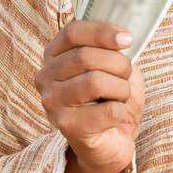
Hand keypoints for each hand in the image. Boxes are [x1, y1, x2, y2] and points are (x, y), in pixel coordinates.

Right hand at [35, 20, 144, 172]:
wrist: (112, 140)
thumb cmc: (110, 97)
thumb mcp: (111, 65)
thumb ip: (109, 47)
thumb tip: (122, 36)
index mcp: (53, 56)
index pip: (73, 32)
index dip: (102, 32)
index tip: (127, 39)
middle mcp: (45, 78)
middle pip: (86, 56)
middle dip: (118, 64)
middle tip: (126, 76)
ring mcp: (53, 103)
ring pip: (95, 82)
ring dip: (121, 88)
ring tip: (120, 97)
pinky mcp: (67, 127)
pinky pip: (108, 110)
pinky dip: (121, 111)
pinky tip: (114, 117)